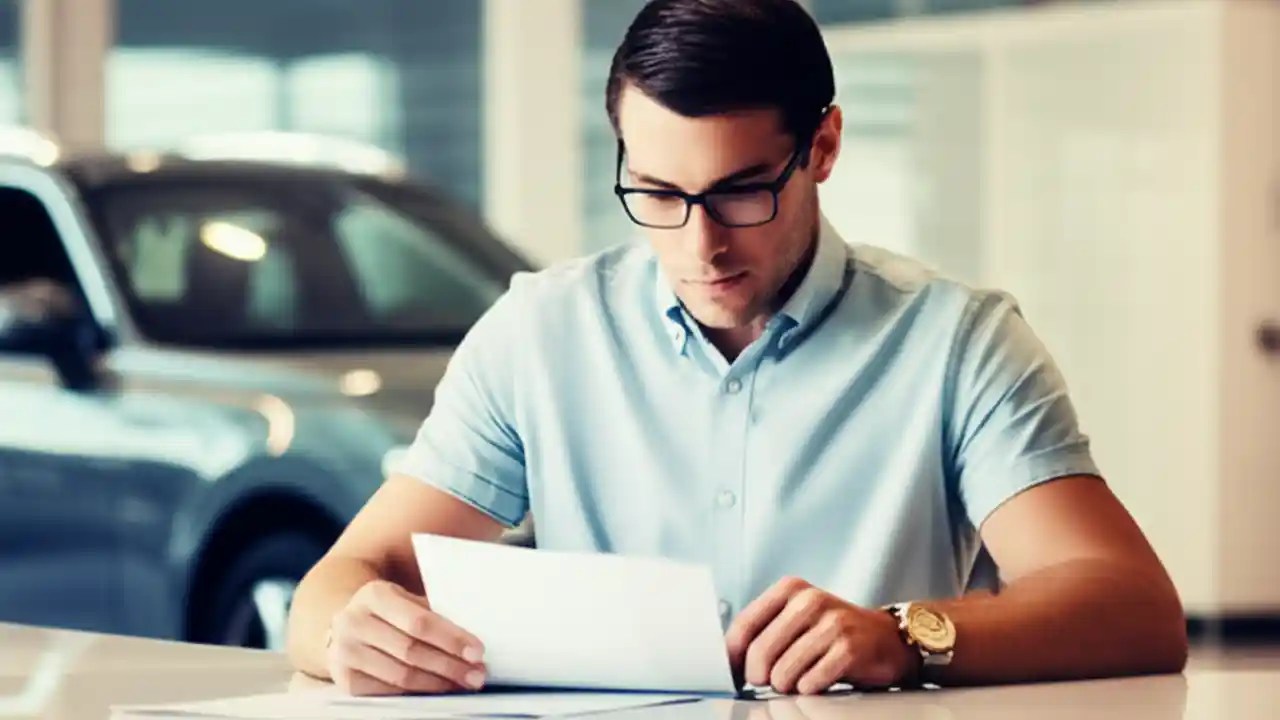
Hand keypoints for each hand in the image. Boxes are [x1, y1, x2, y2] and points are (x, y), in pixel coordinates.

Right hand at [327, 580, 486, 695]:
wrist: (345, 625)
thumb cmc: (387, 612)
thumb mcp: (404, 600)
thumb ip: (431, 613)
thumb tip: (471, 641)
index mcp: (374, 595)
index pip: (419, 621)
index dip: (451, 639)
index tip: (477, 652)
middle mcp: (354, 622)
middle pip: (411, 651)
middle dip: (450, 665)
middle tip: (477, 674)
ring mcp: (346, 653)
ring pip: (401, 676)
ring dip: (438, 684)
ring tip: (464, 684)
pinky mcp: (346, 680)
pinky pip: (388, 692)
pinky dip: (418, 694)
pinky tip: (438, 691)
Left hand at [725, 577, 914, 694]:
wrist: (884, 638)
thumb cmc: (830, 632)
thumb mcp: (795, 618)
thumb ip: (762, 631)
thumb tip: (727, 659)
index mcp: (790, 589)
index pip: (744, 626)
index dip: (733, 656)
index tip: (733, 672)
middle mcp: (809, 601)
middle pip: (760, 652)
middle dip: (759, 676)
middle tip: (769, 680)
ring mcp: (831, 623)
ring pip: (783, 673)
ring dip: (787, 685)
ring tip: (798, 678)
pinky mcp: (849, 648)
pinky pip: (810, 683)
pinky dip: (810, 689)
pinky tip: (818, 680)